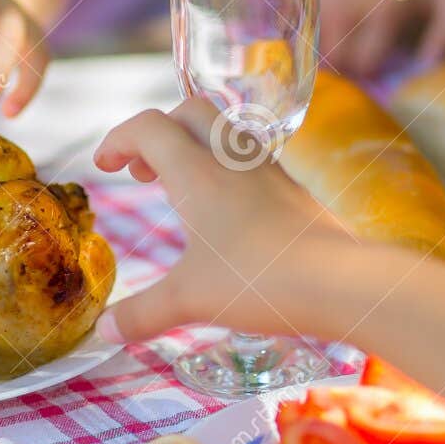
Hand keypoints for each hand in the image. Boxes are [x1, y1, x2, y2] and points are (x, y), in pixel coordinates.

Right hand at [92, 99, 352, 342]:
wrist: (340, 283)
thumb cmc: (258, 281)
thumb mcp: (189, 300)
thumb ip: (142, 314)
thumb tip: (105, 332)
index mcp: (196, 172)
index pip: (148, 128)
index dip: (118, 139)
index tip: (103, 166)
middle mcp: (232, 160)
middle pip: (189, 111)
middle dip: (157, 132)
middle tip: (143, 172)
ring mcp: (269, 172)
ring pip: (225, 132)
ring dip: (195, 147)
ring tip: (182, 190)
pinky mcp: (294, 192)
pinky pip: (252, 160)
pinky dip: (227, 170)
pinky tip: (227, 212)